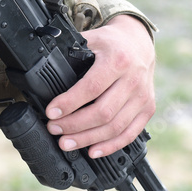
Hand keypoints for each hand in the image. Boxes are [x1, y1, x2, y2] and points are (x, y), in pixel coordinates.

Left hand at [45, 14, 155, 157]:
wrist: (139, 43)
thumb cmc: (110, 43)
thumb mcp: (91, 39)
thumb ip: (71, 53)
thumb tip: (44, 70)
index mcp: (117, 61)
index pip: (91, 87)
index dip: (69, 103)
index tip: (51, 112)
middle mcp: (133, 80)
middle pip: (103, 112)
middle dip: (74, 125)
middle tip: (54, 129)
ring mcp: (143, 97)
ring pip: (115, 127)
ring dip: (87, 138)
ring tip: (66, 143)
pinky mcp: (148, 109)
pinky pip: (130, 134)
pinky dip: (110, 146)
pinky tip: (93, 151)